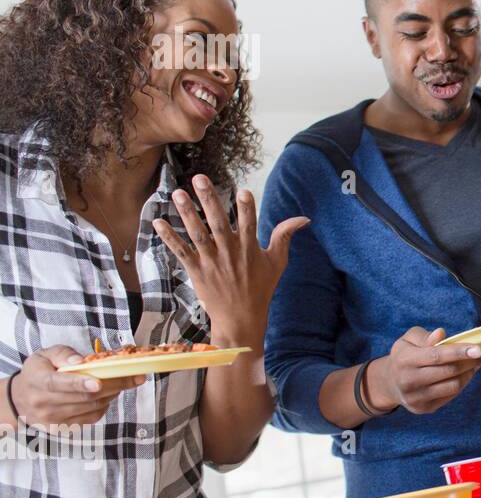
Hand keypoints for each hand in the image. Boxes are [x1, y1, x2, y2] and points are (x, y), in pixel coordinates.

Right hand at [7, 346, 145, 426]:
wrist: (20, 399)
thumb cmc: (38, 372)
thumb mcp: (44, 355)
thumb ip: (63, 354)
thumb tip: (82, 360)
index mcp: (39, 381)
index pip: (60, 383)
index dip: (80, 383)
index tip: (98, 382)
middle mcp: (44, 403)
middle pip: (85, 397)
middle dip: (114, 385)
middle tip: (135, 376)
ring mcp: (53, 419)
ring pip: (92, 407)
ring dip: (113, 394)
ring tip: (123, 382)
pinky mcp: (63, 428)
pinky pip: (92, 417)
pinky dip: (105, 405)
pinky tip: (107, 394)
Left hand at [152, 175, 308, 338]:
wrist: (240, 319)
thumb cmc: (260, 288)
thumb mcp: (277, 262)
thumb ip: (285, 236)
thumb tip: (303, 218)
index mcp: (250, 249)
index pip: (249, 224)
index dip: (247, 208)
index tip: (243, 190)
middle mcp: (230, 253)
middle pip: (218, 222)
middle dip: (209, 200)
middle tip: (199, 178)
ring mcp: (211, 262)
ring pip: (197, 234)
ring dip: (186, 213)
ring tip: (178, 193)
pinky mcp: (197, 271)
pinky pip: (181, 252)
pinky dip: (169, 238)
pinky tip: (158, 222)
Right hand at [369, 327, 480, 414]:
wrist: (390, 383)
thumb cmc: (405, 355)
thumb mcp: (409, 339)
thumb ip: (425, 336)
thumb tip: (441, 334)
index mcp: (404, 360)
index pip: (437, 356)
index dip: (459, 352)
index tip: (479, 349)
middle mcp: (409, 381)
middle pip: (449, 371)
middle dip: (472, 361)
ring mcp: (416, 398)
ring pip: (453, 386)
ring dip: (469, 373)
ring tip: (476, 362)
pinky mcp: (424, 408)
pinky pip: (451, 396)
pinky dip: (462, 383)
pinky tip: (466, 373)